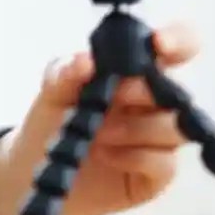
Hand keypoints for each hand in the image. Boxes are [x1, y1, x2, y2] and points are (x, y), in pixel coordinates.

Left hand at [0, 23, 200, 214]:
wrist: (36, 175)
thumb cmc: (51, 122)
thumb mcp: (51, 93)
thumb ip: (66, 72)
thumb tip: (86, 60)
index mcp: (135, 72)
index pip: (176, 47)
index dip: (178, 39)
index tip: (159, 43)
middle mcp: (153, 103)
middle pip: (179, 91)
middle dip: (144, 91)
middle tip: (112, 95)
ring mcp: (158, 139)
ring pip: (175, 127)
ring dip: (137, 128)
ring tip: (98, 133)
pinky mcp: (157, 173)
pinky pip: (166, 162)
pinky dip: (135, 157)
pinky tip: (108, 155)